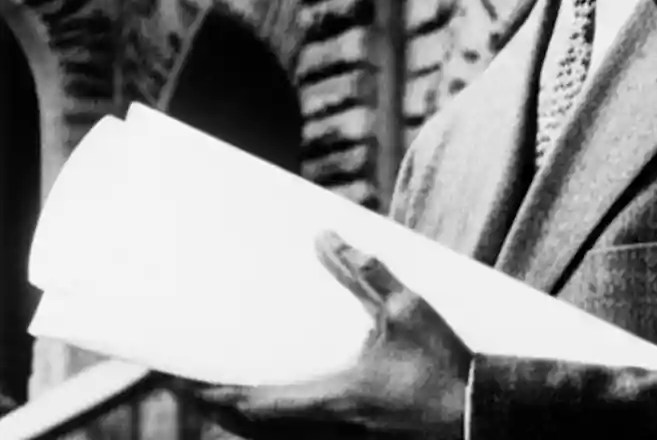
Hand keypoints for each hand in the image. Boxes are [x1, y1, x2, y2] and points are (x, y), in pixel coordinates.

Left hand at [173, 230, 471, 439]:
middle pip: (251, 427)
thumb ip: (366, 273)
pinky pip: (299, 436)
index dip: (209, 391)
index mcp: (331, 399)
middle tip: (190, 382)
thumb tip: (328, 238)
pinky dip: (275, 425)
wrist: (478, 414)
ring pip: (273, 437)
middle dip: (217, 407)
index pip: (251, 402)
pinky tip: (280, 406)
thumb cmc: (443, 366)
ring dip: (244, 418)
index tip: (177, 376)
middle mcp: (327, 429)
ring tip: (225, 393)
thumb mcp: (407, 310)